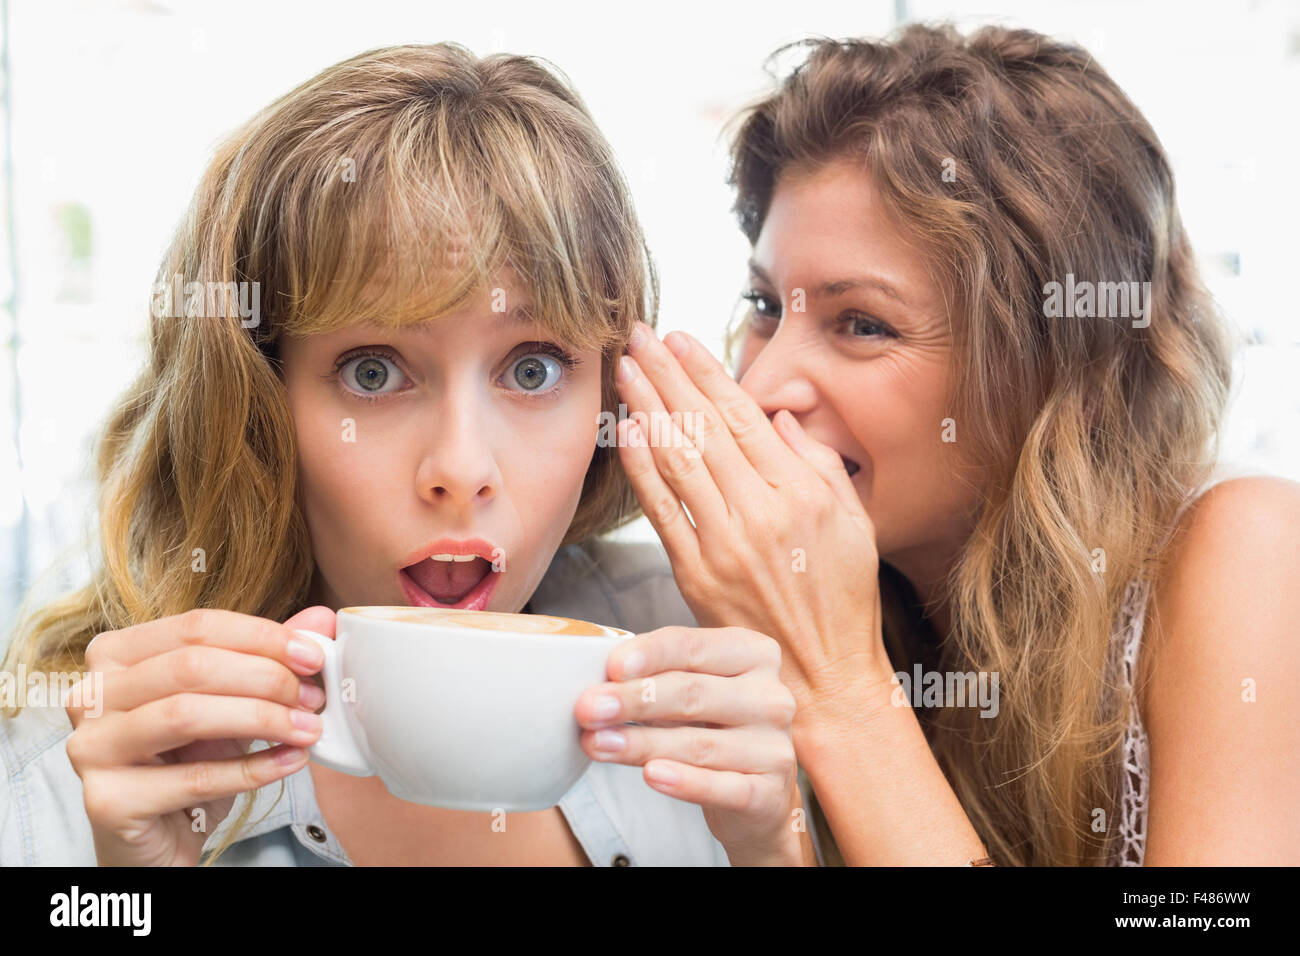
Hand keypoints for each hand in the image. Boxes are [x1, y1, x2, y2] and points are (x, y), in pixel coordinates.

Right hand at [63, 607, 331, 865]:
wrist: (158, 837)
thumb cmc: (189, 759)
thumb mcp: (231, 700)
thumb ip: (268, 657)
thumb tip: (319, 620)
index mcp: (114, 654)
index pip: (196, 626)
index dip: (262, 637)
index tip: (313, 657)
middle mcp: (91, 694)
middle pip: (192, 667)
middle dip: (265, 678)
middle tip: (314, 697)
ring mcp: (91, 747)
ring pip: (187, 715)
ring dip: (262, 719)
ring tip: (309, 729)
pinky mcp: (107, 801)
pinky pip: (194, 778)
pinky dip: (253, 769)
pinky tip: (291, 762)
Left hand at [576, 626, 803, 865]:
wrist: (753, 796)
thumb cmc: (712, 728)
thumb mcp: (690, 691)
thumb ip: (656, 678)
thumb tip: (601, 680)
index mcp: (753, 654)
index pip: (693, 646)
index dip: (650, 655)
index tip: (611, 666)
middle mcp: (770, 696)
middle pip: (693, 693)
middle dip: (634, 700)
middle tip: (587, 709)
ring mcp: (774, 746)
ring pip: (699, 743)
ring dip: (641, 744)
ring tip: (597, 744)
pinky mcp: (768, 793)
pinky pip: (721, 787)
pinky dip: (684, 782)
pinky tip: (651, 775)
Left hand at [614, 321, 890, 726]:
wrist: (823, 676)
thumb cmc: (841, 598)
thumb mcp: (855, 522)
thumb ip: (818, 462)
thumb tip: (778, 417)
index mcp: (801, 494)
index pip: (743, 416)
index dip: (707, 373)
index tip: (682, 339)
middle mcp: (760, 513)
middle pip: (702, 428)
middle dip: (666, 374)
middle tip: (639, 336)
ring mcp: (723, 544)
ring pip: (676, 460)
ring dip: (645, 407)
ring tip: (624, 368)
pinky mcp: (695, 573)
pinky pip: (660, 510)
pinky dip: (639, 467)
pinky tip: (624, 431)